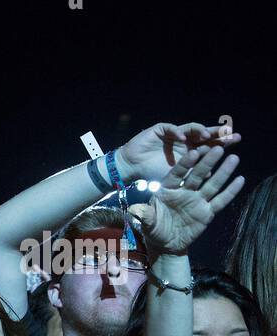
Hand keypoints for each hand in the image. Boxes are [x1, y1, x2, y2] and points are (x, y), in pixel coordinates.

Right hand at [116, 121, 238, 183]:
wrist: (132, 167)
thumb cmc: (152, 173)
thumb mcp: (176, 176)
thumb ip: (191, 174)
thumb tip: (211, 175)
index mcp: (190, 150)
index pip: (209, 144)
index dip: (221, 142)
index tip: (235, 141)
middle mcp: (185, 140)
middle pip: (204, 134)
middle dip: (217, 133)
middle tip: (230, 132)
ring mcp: (174, 133)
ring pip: (191, 128)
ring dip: (199, 130)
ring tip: (206, 135)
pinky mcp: (161, 129)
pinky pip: (171, 128)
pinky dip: (176, 132)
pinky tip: (181, 137)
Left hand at [129, 145, 243, 255]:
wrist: (166, 244)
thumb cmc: (154, 230)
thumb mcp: (147, 223)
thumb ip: (145, 215)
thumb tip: (137, 210)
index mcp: (168, 190)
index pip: (177, 173)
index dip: (185, 164)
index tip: (193, 151)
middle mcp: (185, 192)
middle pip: (198, 174)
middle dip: (207, 162)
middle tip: (217, 148)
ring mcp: (197, 201)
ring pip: (212, 184)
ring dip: (223, 172)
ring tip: (233, 158)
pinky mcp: (207, 212)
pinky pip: (220, 200)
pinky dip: (230, 191)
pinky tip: (240, 179)